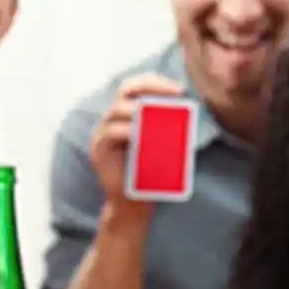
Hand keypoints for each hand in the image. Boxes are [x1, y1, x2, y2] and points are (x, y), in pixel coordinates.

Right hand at [89, 73, 185, 227]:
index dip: (156, 82)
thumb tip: (188, 108)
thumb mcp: (162, 145)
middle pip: (125, 90)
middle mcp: (110, 120)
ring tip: (166, 116)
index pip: (136, 86)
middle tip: (176, 95)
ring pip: (118, 110)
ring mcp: (102, 134)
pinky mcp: (99, 150)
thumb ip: (167, 126)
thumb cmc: (150, 175)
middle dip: (152, 88)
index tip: (181, 90)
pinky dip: (132, 131)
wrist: (134, 206)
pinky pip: (113, 133)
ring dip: (144, 111)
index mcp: (125, 115)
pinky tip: (148, 135)